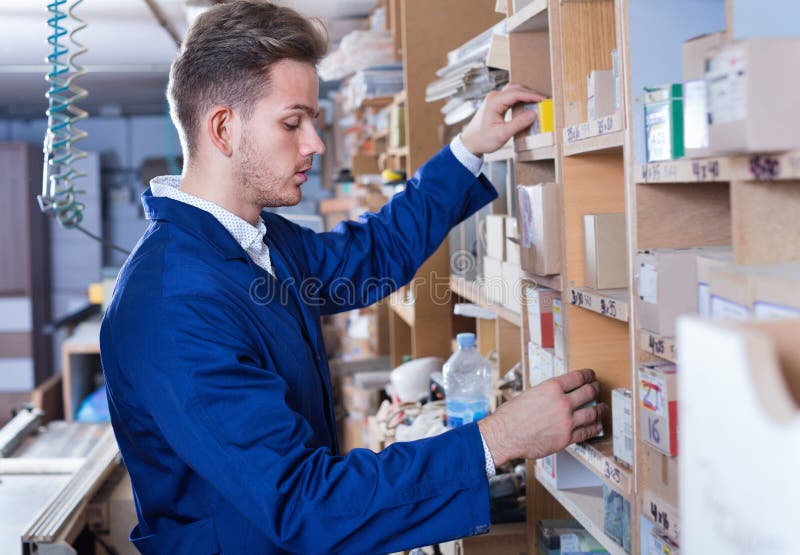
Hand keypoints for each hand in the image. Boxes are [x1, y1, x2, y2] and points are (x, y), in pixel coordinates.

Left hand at [460, 83, 545, 155]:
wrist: (470, 143)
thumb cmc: (482, 139)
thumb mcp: (502, 134)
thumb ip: (518, 123)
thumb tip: (533, 114)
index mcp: (494, 102)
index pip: (517, 94)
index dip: (532, 96)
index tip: (543, 99)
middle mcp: (493, 97)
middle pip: (516, 89)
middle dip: (530, 93)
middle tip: (543, 100)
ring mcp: (493, 99)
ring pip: (513, 91)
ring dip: (525, 94)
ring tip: (537, 101)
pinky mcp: (495, 103)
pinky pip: (510, 96)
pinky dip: (520, 98)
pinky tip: (527, 104)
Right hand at [477, 369, 605, 465]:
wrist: (505, 435)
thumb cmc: (511, 416)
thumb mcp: (530, 394)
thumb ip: (547, 394)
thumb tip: (557, 395)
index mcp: (552, 388)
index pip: (577, 377)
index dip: (588, 375)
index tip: (591, 375)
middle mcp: (562, 402)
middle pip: (588, 392)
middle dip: (595, 389)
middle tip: (597, 388)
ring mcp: (567, 421)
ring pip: (592, 412)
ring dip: (600, 409)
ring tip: (603, 407)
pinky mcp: (567, 438)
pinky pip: (587, 431)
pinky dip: (594, 427)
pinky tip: (597, 425)